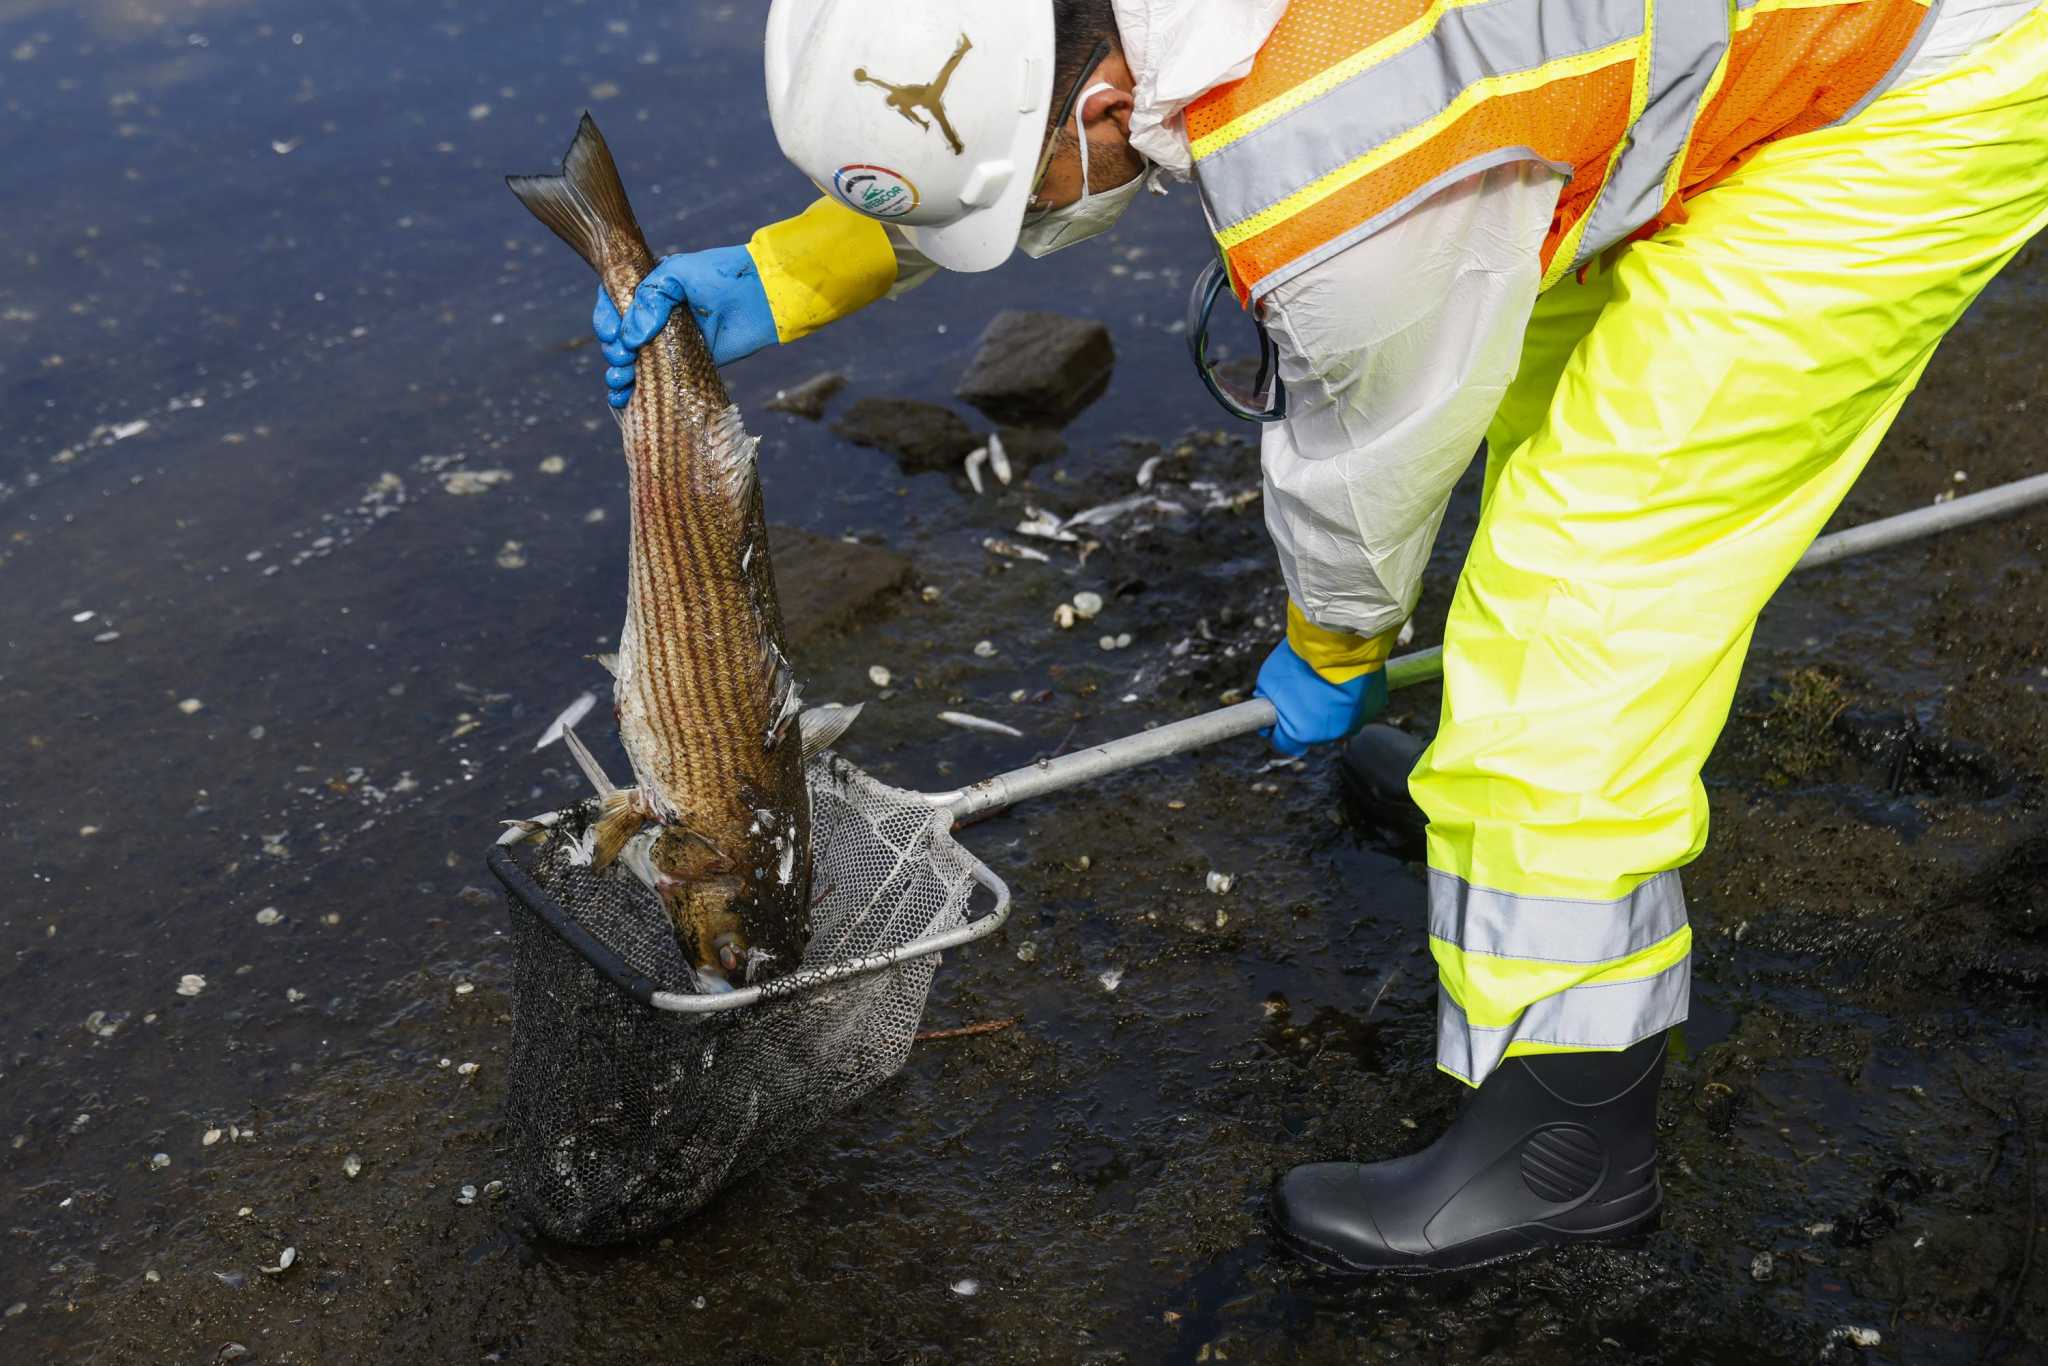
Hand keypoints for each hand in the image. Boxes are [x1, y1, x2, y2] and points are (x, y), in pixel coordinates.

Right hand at [592, 245, 777, 407]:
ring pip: (633, 363)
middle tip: (623, 358)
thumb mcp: (677, 274)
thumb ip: (648, 299)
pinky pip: (656, 381)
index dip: (605, 321)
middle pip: (620, 338)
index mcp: (651, 291)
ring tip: (620, 382)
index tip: (610, 334)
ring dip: (619, 375)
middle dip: (613, 351)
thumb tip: (630, 339)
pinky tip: (624, 398)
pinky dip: (637, 392)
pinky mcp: (687, 365)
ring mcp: (671, 343)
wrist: (761, 297)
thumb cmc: (721, 276)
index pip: (614, 305)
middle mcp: (657, 318)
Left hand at [1254, 639, 1388, 756]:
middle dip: (1307, 716)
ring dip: (1331, 708)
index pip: (1285, 744)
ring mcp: (1355, 722)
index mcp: (1301, 732)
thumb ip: (1267, 700)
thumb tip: (1266, 708)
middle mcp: (1330, 734)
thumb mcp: (1269, 678)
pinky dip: (1352, 697)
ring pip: (1338, 721)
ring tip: (1326, 680)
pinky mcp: (1373, 707)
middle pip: (1313, 732)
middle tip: (1304, 689)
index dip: (1278, 729)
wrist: (1340, 636)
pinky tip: (1346, 677)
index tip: (1277, 716)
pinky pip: (1358, 707)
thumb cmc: (1303, 657)